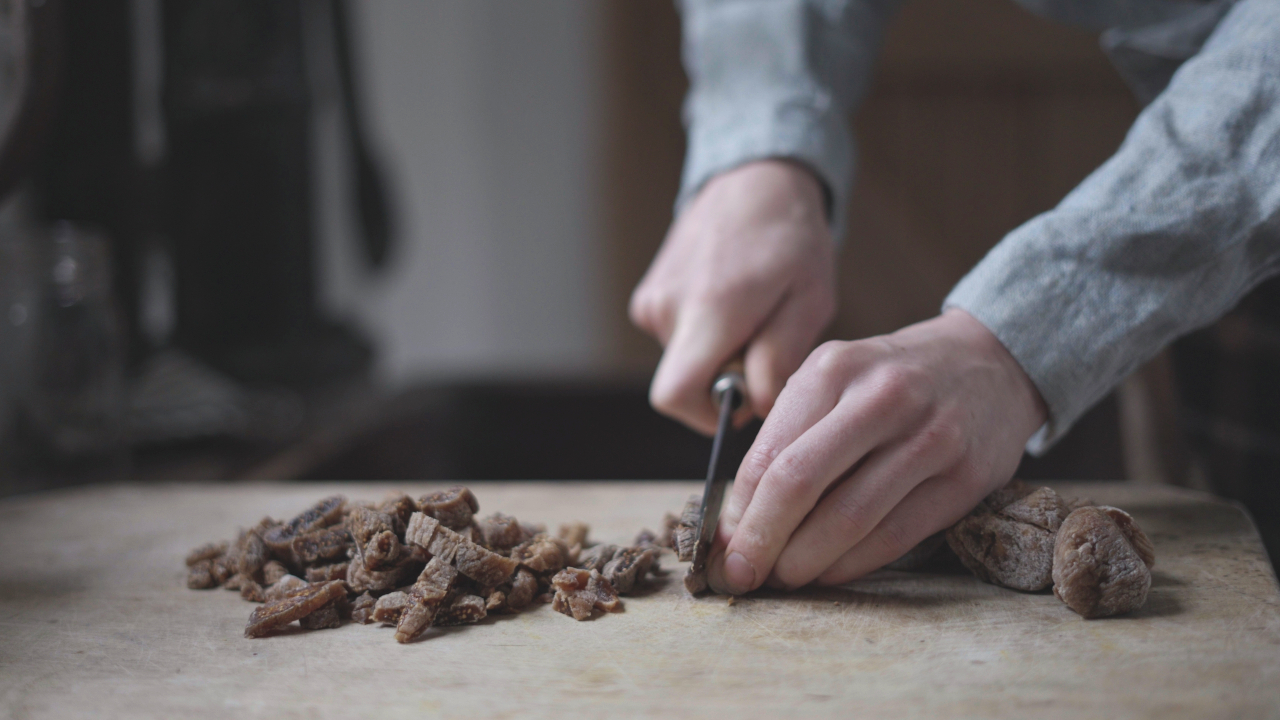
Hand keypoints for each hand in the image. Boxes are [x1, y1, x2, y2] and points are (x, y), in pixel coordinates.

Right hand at [629, 159, 836, 434]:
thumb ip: (781, 359)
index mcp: (710, 310)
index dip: (707, 415)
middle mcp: (669, 307)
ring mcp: (652, 300)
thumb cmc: (790, 238)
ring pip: (684, 361)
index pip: (676, 395)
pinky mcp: (647, 296)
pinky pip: (677, 338)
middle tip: (763, 337)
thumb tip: (754, 406)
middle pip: (685, 383)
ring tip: (751, 310)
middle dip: (727, 377)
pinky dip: (705, 333)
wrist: (753, 181)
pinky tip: (730, 300)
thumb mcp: (809, 300)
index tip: (742, 399)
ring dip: (719, 351)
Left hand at [706, 308, 1047, 593]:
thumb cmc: (891, 379)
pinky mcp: (964, 478)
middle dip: (761, 539)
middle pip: (801, 484)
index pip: (771, 453)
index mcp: (834, 370)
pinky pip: (895, 535)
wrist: (989, 362)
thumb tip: (739, 516)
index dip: (739, 509)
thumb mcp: (835, 378)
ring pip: (849, 518)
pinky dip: (853, 564)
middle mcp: (881, 398)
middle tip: (740, 573)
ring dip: (805, 561)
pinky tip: (829, 572)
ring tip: (784, 577)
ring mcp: (929, 438)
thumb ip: (788, 434)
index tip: (721, 544)